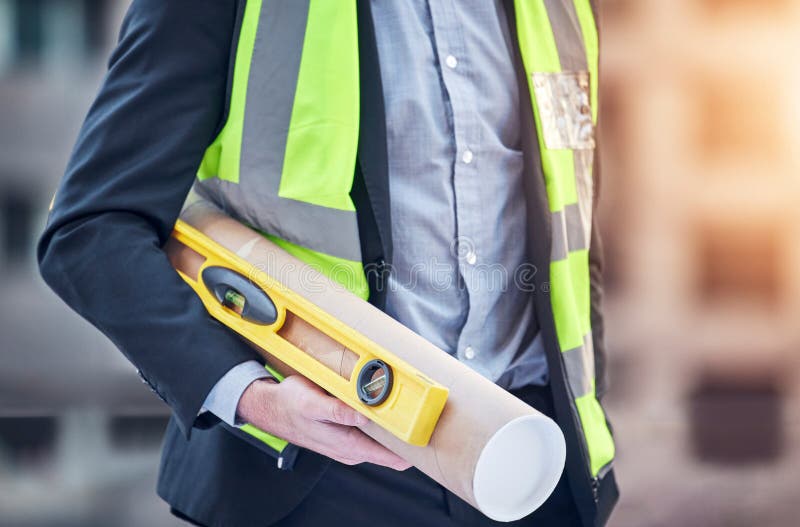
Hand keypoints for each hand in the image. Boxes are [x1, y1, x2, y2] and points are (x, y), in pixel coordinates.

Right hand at [237, 375, 410, 469]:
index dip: (412, 448)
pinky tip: (387, 406)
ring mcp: (350, 442)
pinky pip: (373, 432)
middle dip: (409, 434)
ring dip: (396, 426)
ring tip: (412, 405)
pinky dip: (383, 421)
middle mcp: (352, 449)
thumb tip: (363, 415)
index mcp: (347, 445)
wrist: (271, 407)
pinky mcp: (347, 433)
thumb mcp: (311, 404)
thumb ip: (337, 411)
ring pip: (383, 441)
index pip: (391, 458)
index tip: (429, 433)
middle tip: (426, 411)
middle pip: (392, 450)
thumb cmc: (291, 404)